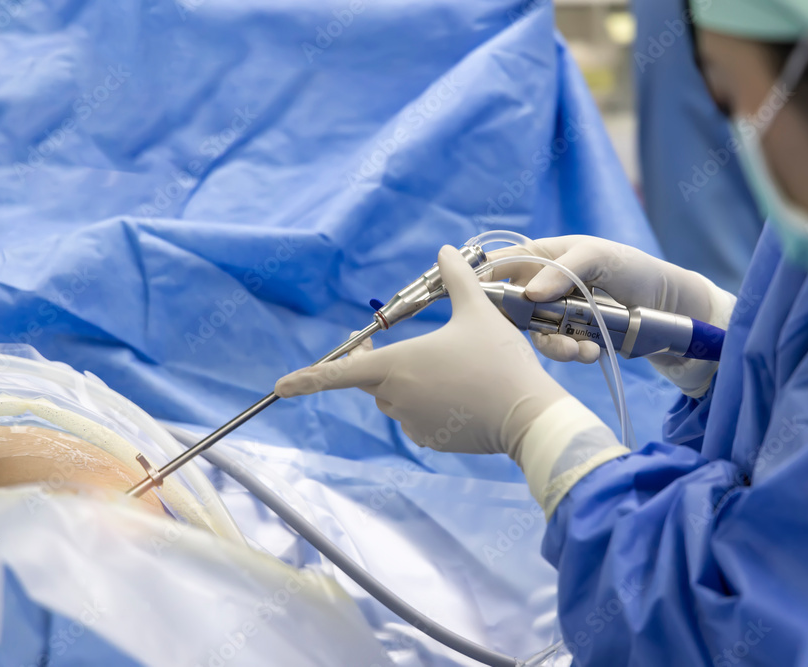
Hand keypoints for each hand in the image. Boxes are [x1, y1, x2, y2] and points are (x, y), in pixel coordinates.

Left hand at [275, 246, 570, 457]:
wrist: (529, 414)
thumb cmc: (498, 360)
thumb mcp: (477, 311)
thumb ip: (456, 278)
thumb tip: (444, 249)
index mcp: (397, 366)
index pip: (339, 374)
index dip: (306, 378)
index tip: (279, 387)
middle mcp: (396, 398)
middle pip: (374, 380)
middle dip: (379, 364)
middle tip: (400, 347)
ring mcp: (413, 422)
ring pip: (396, 399)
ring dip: (408, 384)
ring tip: (449, 369)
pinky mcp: (431, 440)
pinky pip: (416, 419)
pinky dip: (428, 405)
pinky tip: (460, 394)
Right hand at [483, 236, 734, 396]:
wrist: (666, 307)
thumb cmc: (632, 268)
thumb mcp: (599, 256)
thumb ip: (563, 268)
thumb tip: (530, 293)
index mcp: (543, 257)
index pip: (502, 264)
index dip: (484, 278)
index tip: (473, 297)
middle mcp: (543, 286)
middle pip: (511, 306)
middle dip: (519, 323)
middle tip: (537, 331)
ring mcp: (555, 315)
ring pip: (533, 334)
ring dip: (553, 345)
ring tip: (579, 350)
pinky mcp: (570, 338)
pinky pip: (558, 350)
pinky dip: (572, 353)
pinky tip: (592, 350)